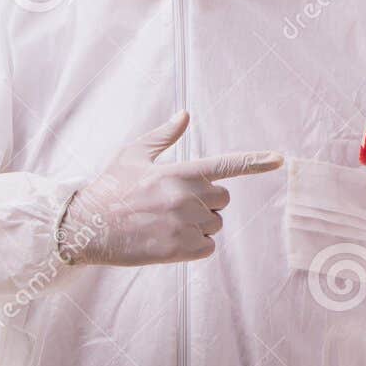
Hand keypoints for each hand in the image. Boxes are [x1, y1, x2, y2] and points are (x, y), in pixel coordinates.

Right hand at [57, 111, 283, 266]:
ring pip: (215, 225)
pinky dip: (193, 246)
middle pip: (222, 199)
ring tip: (165, 222)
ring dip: (199, 224)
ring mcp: (184, 224)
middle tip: (172, 204)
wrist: (86, 227)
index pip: (225, 165)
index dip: (254, 162)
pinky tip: (167, 239)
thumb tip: (185, 115)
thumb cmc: (109, 188)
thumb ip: (163, 136)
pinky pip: (207, 247)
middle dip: (206, 201)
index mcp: (178, 171)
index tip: (279, 159)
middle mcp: (185, 197)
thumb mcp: (132, 155)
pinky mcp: (180, 249)